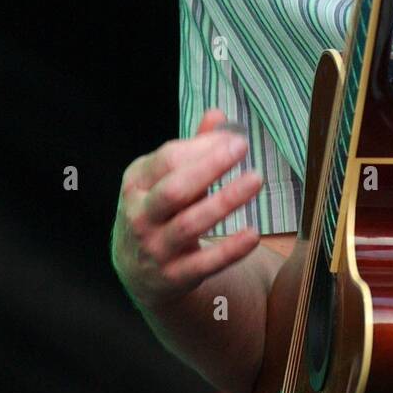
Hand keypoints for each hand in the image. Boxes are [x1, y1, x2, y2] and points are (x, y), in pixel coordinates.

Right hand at [112, 108, 263, 311]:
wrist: (137, 269)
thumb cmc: (159, 209)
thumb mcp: (164, 178)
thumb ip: (191, 148)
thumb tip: (217, 115)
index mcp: (137, 183)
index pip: (168, 159)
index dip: (203, 147)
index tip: (235, 138)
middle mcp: (140, 216)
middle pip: (174, 190)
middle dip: (209, 167)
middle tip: (242, 147)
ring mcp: (155, 248)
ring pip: (190, 225)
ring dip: (224, 201)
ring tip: (255, 180)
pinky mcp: (174, 276)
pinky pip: (205, 264)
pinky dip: (230, 250)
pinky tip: (254, 233)